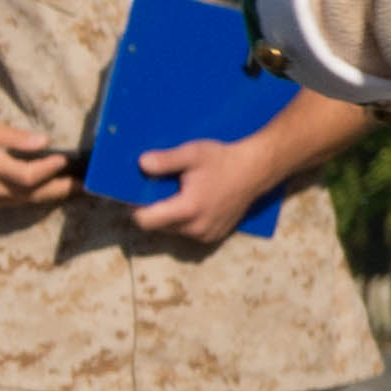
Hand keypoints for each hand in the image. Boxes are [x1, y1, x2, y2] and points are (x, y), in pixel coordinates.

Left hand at [124, 136, 282, 243]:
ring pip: (173, 230)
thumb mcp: (192, 154)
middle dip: (154, 211)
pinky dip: (185, 221)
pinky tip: (194, 203)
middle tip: (159, 191)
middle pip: (158, 226)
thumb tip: (141, 164)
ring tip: (180, 195)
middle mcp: (195, 228)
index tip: (134, 197)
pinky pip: (188, 232)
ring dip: (170, 217)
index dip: (136, 209)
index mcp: (187, 209)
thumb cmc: (223, 160)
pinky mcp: (214, 236)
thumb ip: (166, 161)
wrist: (256, 170)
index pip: (146, 221)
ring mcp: (206, 235)